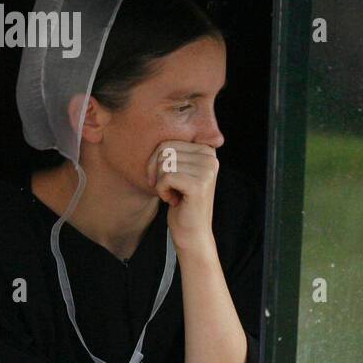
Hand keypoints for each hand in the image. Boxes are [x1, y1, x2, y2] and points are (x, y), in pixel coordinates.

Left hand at [148, 141, 219, 255]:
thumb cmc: (182, 203)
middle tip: (166, 188)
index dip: (156, 161)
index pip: (168, 142)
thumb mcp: (179, 171)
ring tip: (174, 194)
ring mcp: (207, 171)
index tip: (162, 179)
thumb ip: (174, 152)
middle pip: (164, 151)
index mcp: (207, 151)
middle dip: (157, 172)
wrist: (192, 233)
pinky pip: (165, 177)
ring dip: (161, 183)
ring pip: (163, 164)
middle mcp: (210, 158)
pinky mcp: (199, 184)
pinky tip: (174, 201)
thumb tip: (152, 128)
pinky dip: (162, 191)